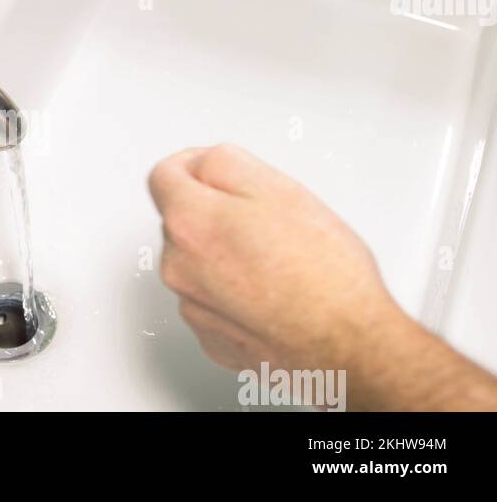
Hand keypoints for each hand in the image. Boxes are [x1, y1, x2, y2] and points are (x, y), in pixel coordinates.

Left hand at [147, 144, 496, 409]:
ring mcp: (193, 308)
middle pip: (182, 221)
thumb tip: (200, 162)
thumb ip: (224, 163)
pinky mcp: (212, 339)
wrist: (348, 348)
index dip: (190, 164)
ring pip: (197, 263)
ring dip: (225, 255)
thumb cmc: (325, 276)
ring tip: (278, 263)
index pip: (162, 176)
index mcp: (190, 223)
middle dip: (214, 212)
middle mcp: (179, 268)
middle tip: (265, 220)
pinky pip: (212, 302)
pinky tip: (273, 295)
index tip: (209, 167)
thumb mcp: (280, 188)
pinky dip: (234, 295)